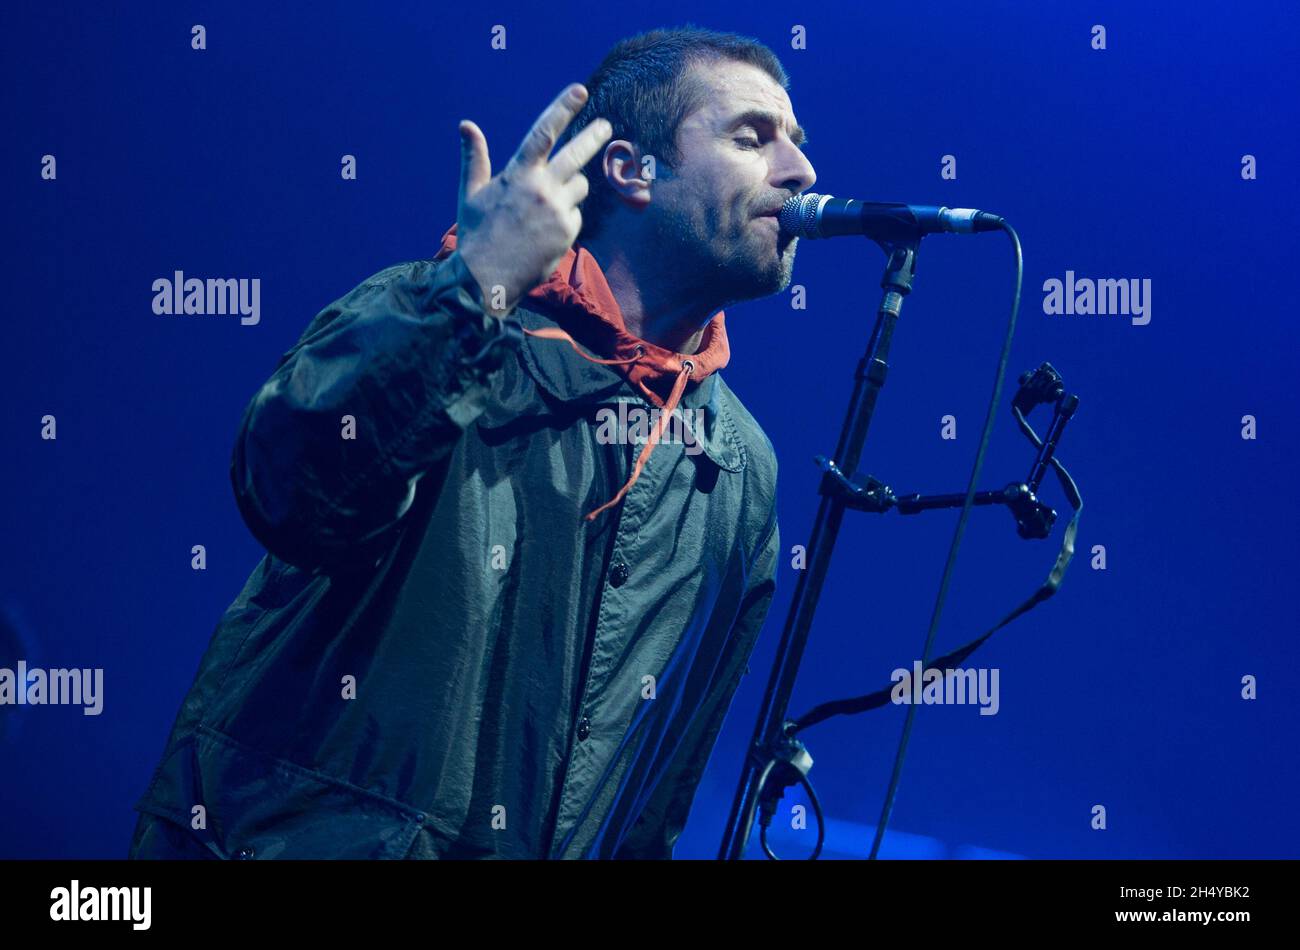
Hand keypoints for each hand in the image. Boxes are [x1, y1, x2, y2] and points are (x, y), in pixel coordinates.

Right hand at [454, 83, 612, 315]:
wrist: (486, 278)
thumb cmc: (476, 234)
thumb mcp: (470, 194)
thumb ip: (474, 158)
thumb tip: (466, 125)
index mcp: (517, 174)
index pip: (544, 133)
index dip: (563, 109)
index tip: (580, 91)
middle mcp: (541, 188)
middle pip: (576, 154)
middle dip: (593, 136)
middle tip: (605, 125)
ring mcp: (557, 211)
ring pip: (578, 187)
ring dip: (570, 190)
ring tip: (545, 208)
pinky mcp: (568, 232)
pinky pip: (575, 215)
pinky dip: (565, 219)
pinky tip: (545, 233)